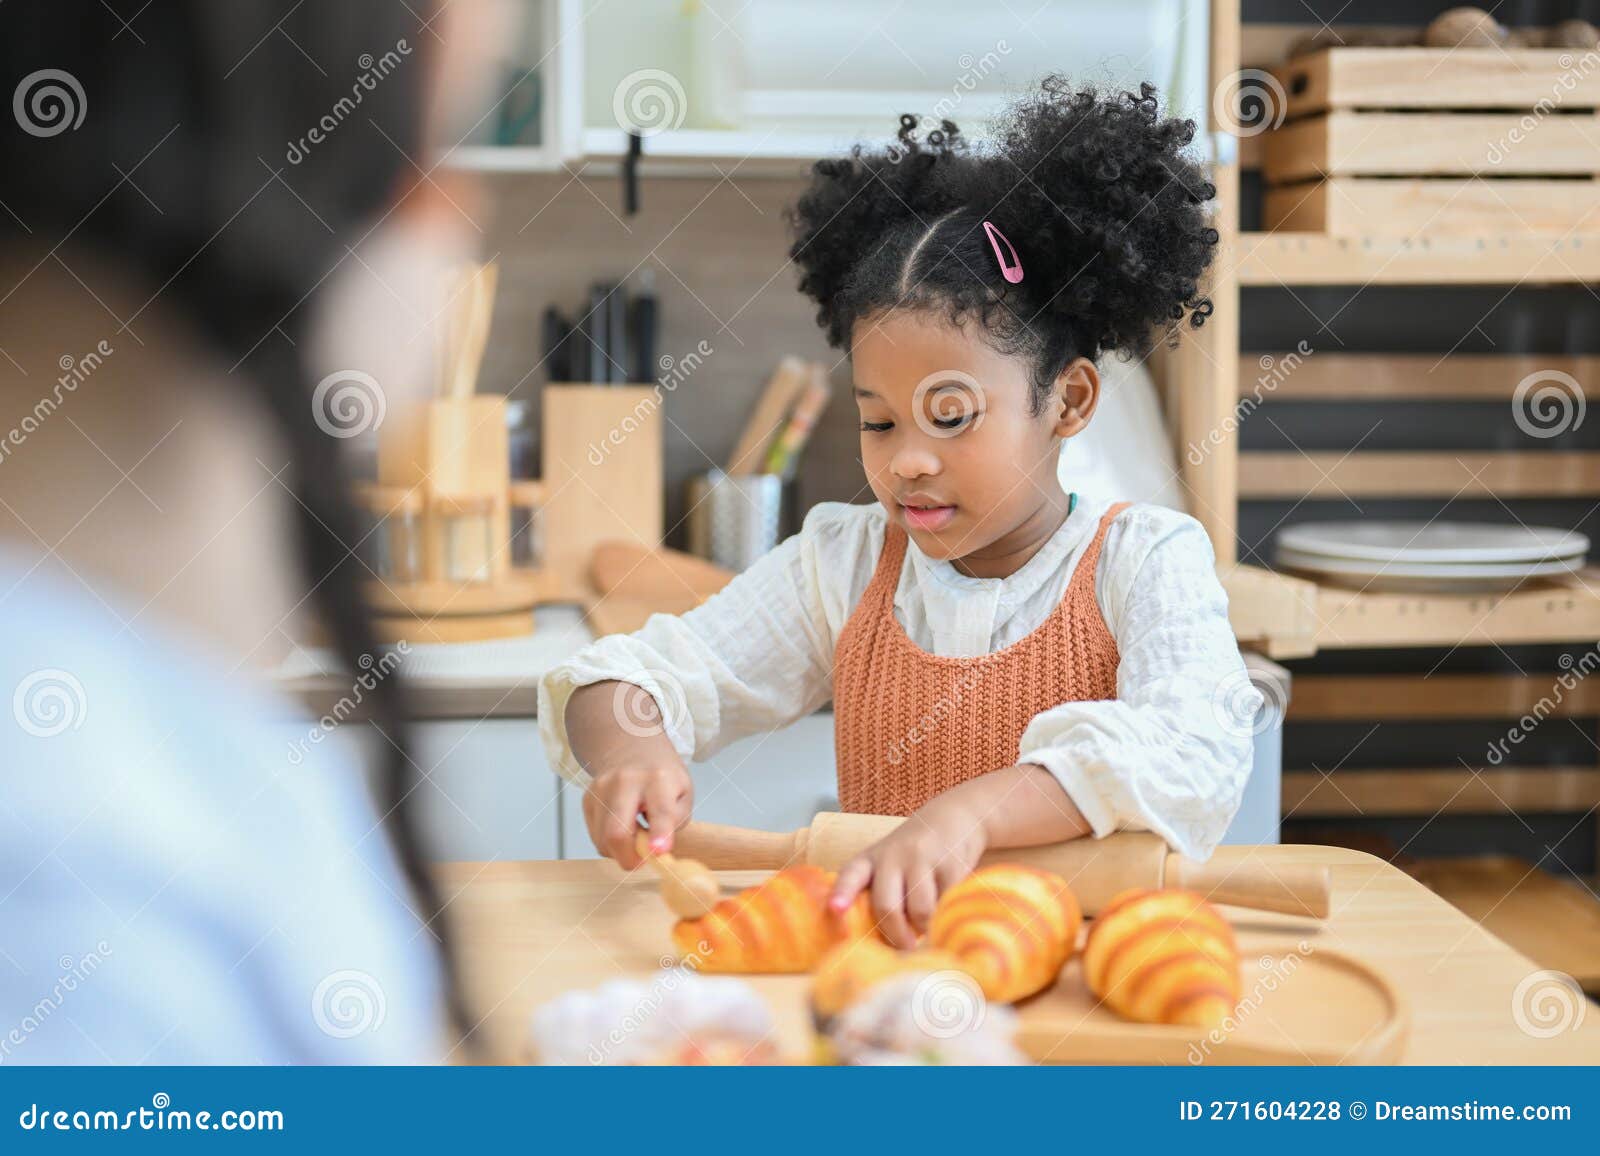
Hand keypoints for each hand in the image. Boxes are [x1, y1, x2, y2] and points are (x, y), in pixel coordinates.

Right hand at [582, 757, 693, 869]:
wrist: (632, 748)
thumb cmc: (662, 777)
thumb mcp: (684, 794)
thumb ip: (675, 822)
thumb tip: (656, 851)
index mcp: (658, 778)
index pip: (659, 810)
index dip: (659, 834)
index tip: (660, 852)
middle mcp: (625, 781)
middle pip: (617, 832)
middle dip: (630, 858)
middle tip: (643, 860)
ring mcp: (601, 789)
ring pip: (603, 840)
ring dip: (621, 851)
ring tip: (637, 834)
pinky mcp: (587, 800)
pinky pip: (596, 837)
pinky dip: (611, 843)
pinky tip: (623, 827)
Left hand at [827, 791, 989, 948]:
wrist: (952, 818)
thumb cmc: (912, 855)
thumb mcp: (887, 864)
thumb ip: (879, 893)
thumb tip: (880, 943)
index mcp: (870, 860)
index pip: (851, 875)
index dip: (842, 893)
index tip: (835, 909)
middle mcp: (892, 856)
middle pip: (887, 905)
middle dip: (895, 934)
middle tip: (905, 948)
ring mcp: (922, 858)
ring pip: (920, 910)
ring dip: (924, 927)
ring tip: (927, 926)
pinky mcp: (950, 864)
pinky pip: (946, 904)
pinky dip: (945, 915)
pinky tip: (945, 910)